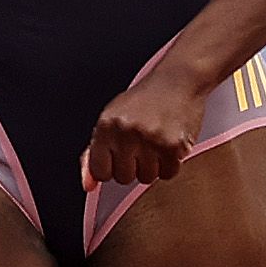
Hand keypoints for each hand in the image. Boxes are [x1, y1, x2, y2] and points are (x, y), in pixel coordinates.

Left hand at [84, 62, 212, 191]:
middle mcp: (126, 133)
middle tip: (142, 146)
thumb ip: (94, 154)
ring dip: (153, 166)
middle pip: (124, 178)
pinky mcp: (173, 145)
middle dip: (133, 166)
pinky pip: (169, 173)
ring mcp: (151, 139)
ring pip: (147, 178)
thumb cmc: (145, 100)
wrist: (178, 81)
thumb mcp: (111, 120)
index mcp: (106, 126)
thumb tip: (87, 185)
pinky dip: (171, 164)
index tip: (119, 155)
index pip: (100, 171)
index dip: (111, 167)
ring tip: (157, 144)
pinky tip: (169, 146)